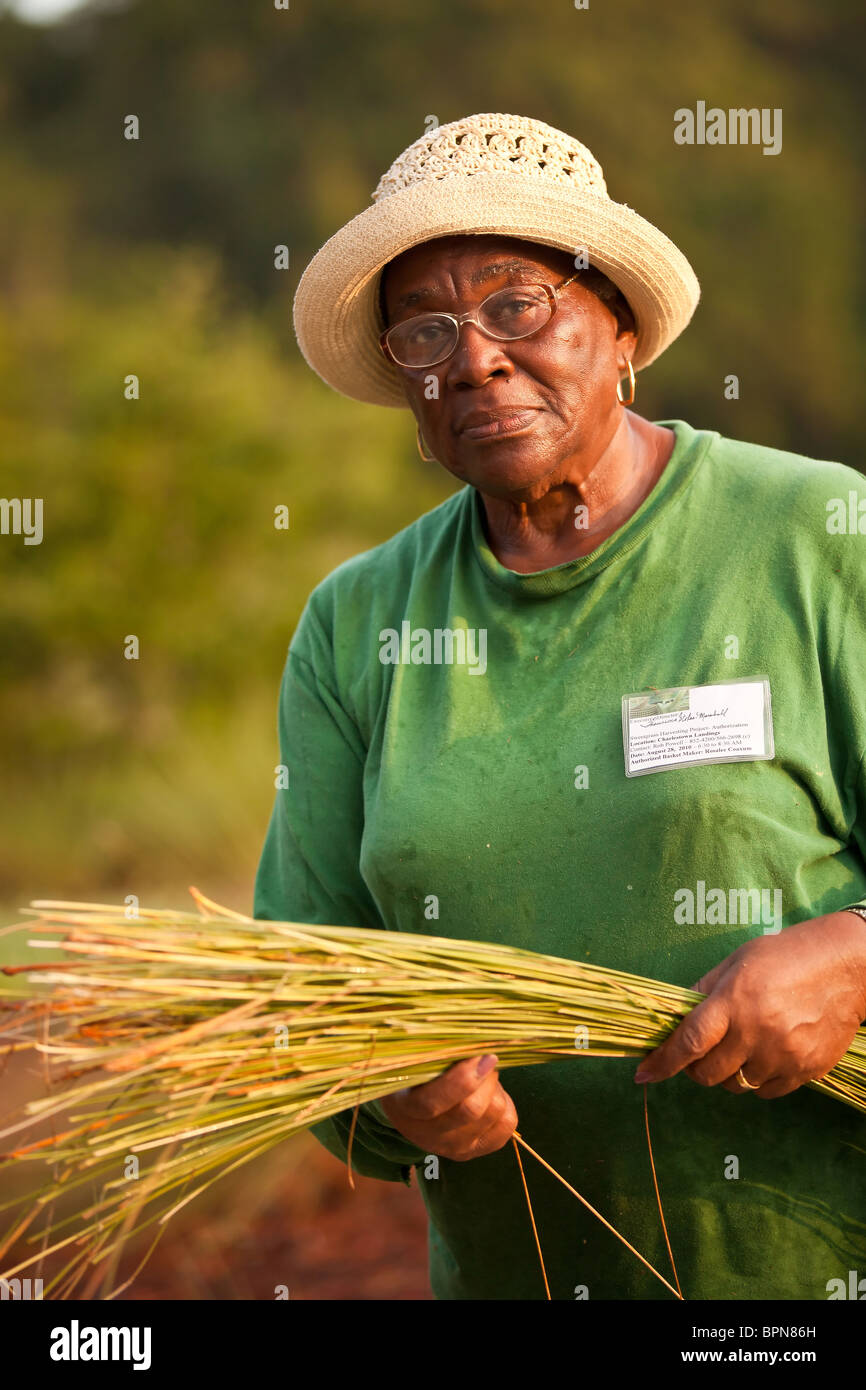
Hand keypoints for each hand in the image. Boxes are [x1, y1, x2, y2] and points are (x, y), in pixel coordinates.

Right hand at [379, 1054, 517, 1159]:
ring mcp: (453, 1147)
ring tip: (483, 1075)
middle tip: (483, 1056)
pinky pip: (507, 1124)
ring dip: (495, 1087)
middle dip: (486, 1076)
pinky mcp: (475, 1150)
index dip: (461, 1079)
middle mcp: (428, 1135)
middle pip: (471, 1110)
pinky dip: (505, 1102)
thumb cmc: (415, 1074)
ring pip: (494, 1113)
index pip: (432, 1103)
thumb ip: (435, 1050)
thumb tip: (470, 1036)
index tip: (479, 1054)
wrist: (413, 1110)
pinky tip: (491, 1093)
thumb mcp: (414, 1060)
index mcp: (405, 1109)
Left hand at [634, 911, 865, 1098]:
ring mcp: (783, 1055)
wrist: (846, 967)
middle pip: (708, 1073)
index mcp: (734, 1001)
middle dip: (695, 1068)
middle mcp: (756, 1032)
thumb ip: (704, 991)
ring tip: (740, 1047)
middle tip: (700, 1054)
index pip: (689, 1041)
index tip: (643, 1075)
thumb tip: (674, 1016)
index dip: (662, 1062)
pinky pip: (767, 1092)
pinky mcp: (806, 1071)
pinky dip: (757, 1080)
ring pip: (737, 1086)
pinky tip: (764, 1056)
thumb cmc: (786, 956)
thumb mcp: (738, 962)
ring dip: (728, 1073)